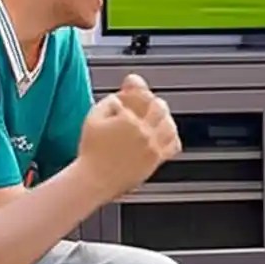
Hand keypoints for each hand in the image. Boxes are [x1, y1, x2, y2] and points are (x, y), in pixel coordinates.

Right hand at [77, 74, 180, 198]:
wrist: (95, 179)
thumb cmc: (91, 151)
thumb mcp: (93, 118)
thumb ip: (109, 102)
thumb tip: (122, 98)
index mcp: (128, 119)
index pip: (140, 95)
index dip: (137, 87)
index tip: (133, 84)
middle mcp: (144, 132)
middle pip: (159, 107)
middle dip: (153, 101)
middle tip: (148, 102)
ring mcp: (152, 147)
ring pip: (170, 125)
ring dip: (165, 117)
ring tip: (158, 117)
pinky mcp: (156, 160)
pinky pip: (174, 145)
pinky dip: (172, 136)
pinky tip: (165, 134)